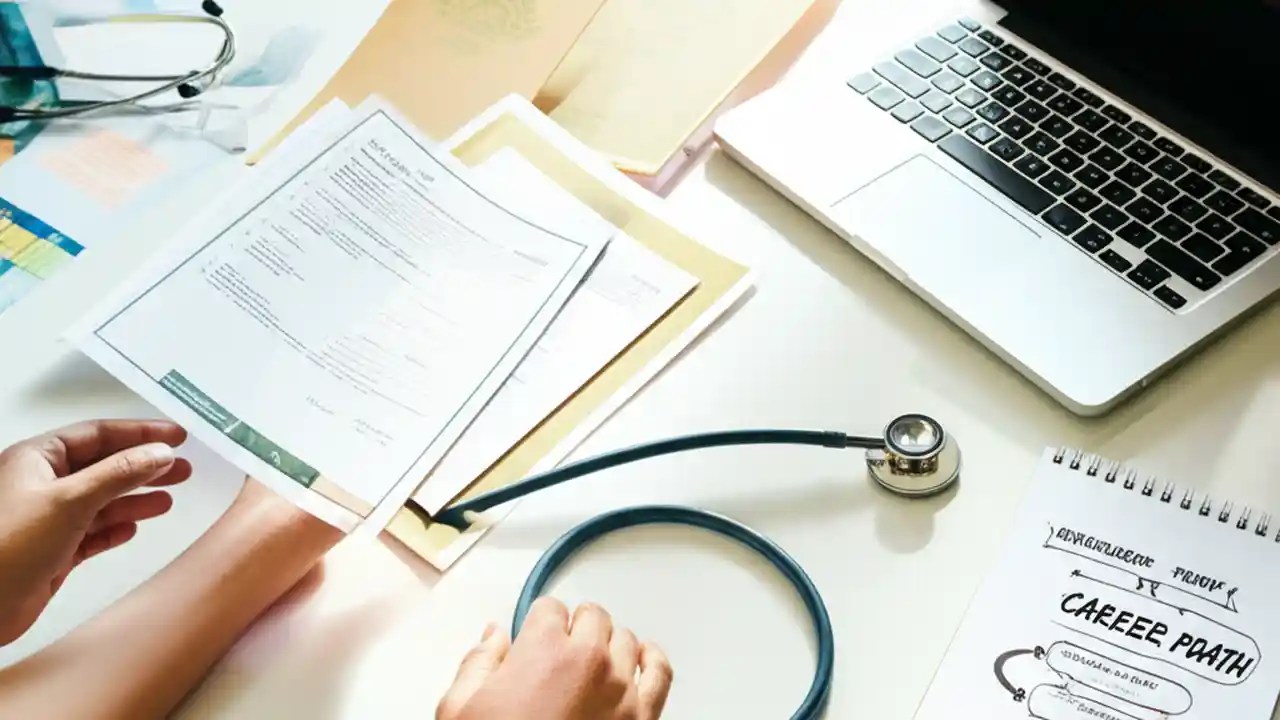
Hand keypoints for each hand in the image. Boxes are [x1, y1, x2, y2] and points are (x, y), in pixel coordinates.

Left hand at [0, 419, 190, 644]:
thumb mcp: (70, 500)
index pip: (98, 434)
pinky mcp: (53, 550)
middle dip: (144, 467)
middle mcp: (43, 484)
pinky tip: (134, 528)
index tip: (177, 436)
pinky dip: (115, 529)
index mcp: (37, 459)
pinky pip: (92, 533)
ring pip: (102, 501)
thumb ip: (119, 473)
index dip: (140, 433)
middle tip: (182, 469)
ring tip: (169, 499)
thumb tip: (161, 453)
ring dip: (135, 499)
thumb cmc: (9, 546)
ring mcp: (48, 518)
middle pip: (104, 466)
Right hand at [437, 598, 672, 719]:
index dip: (539, 623)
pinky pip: (660, 673)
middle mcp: (589, 661)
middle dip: (574, 627)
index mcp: (544, 649)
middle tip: (560, 648)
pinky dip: (652, 661)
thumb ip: (479, 663)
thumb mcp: (461, 708)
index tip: (535, 636)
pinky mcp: (642, 717)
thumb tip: (493, 636)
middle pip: (592, 617)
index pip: (550, 609)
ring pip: (625, 639)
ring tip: (593, 657)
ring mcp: (621, 688)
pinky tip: (642, 658)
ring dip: (608, 643)